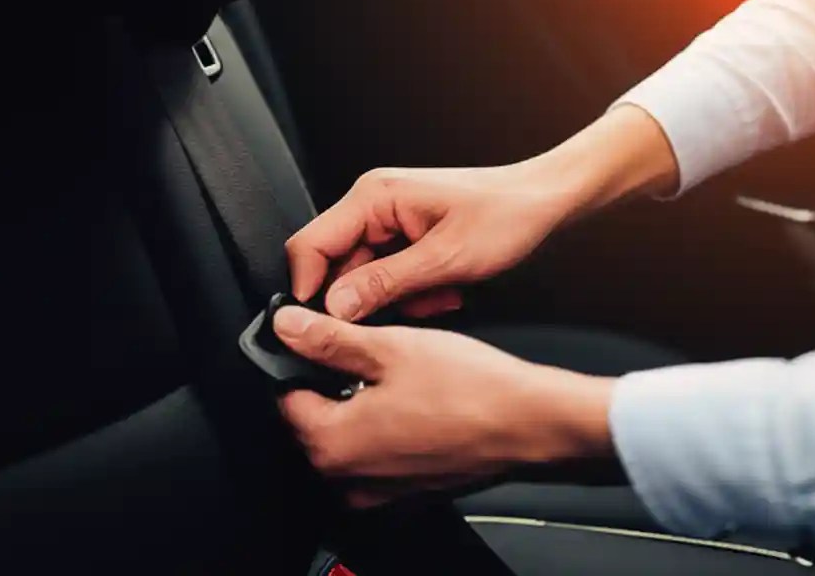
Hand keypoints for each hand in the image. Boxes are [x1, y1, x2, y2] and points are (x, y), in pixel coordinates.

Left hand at [274, 306, 615, 507]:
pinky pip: (377, 453)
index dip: (303, 358)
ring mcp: (378, 488)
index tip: (323, 338)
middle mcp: (348, 476)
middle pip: (314, 419)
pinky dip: (386, 427)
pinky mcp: (406, 489)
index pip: (286, 396)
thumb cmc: (470, 389)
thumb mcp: (389, 347)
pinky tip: (416, 400)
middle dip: (332, 382)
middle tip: (372, 351)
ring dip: (360, 404)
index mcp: (331, 442)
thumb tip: (286, 327)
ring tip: (399, 373)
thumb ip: (328, 339)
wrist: (529, 424)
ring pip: (347, 436)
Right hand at [285, 106, 678, 321]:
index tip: (328, 325)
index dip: (310, 289)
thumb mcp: (445, 259)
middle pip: (334, 266)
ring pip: (362, 277)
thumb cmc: (506, 216)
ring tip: (438, 295)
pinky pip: (386, 277)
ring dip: (396, 298)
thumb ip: (384, 283)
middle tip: (409, 308)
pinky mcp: (403, 237)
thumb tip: (334, 306)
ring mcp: (387, 221)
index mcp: (373, 196)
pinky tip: (443, 290)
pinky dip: (412, 293)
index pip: (310, 244)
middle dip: (368, 298)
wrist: (544, 202)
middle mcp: (373, 204)